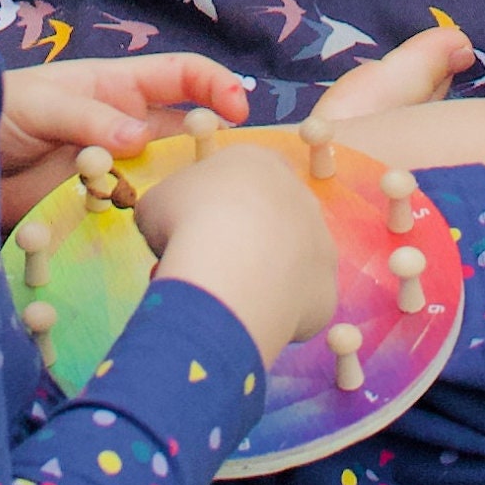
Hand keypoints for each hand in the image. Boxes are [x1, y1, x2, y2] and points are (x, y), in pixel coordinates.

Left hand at [0, 55, 246, 231]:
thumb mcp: (42, 104)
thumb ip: (88, 118)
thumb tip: (140, 137)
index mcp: (119, 89)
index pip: (182, 77)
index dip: (215, 86)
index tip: (238, 108)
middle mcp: (124, 130)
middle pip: (182, 137)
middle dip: (206, 152)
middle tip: (220, 176)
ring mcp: (111, 173)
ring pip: (162, 184)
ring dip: (174, 196)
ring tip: (184, 215)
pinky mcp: (93, 210)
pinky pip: (128, 221)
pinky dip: (139, 230)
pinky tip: (144, 243)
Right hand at [134, 142, 340, 363]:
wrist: (228, 269)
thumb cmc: (186, 222)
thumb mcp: (157, 203)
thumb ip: (170, 208)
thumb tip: (168, 231)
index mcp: (259, 163)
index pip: (242, 179)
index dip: (214, 206)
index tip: (192, 230)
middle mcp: (300, 196)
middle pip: (270, 219)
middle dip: (242, 242)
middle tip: (207, 269)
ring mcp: (320, 243)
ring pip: (288, 262)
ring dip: (262, 278)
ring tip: (226, 300)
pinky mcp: (327, 290)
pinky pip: (298, 304)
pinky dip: (274, 314)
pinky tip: (249, 320)